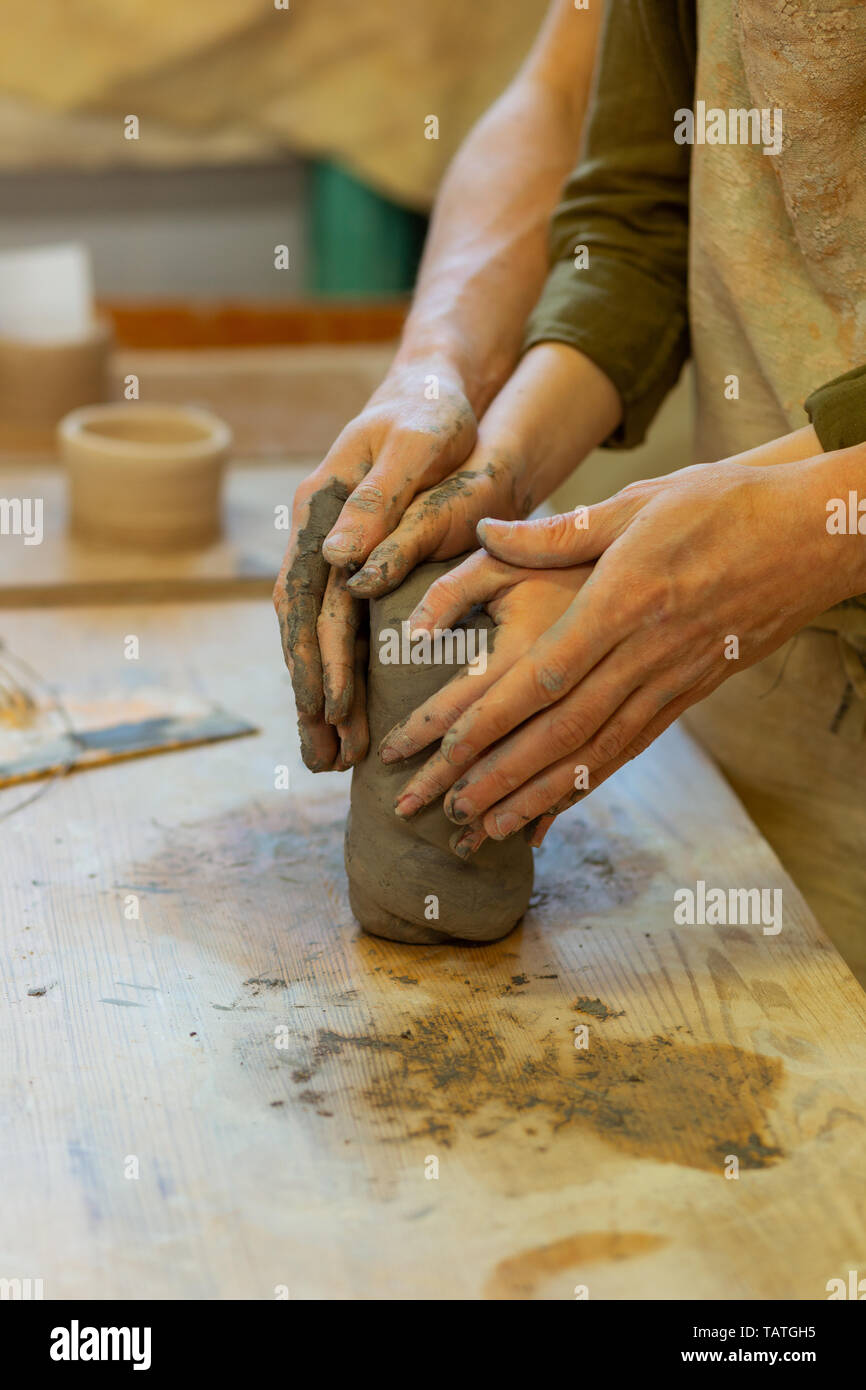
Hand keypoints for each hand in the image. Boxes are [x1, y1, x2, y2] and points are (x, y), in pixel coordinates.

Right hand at [273, 359, 476, 769]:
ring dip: (320, 700)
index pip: (306, 597)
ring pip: (314, 638)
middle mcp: (314, 535)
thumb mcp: (415, 443)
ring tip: (331, 760)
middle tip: (326, 760)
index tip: (329, 710)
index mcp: (318, 508)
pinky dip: (337, 676)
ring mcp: (328, 554)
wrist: (431, 393)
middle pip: (302, 631)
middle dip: (312, 698)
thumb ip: (379, 500)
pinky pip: (335, 631)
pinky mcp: (349, 568)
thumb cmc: (430, 413)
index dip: (315, 658)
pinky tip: (347, 718)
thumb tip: (338, 561)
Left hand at [381, 455, 862, 841]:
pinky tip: (557, 809)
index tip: (445, 750)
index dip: (492, 720)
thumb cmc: (724, 506)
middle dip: (503, 775)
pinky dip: (590, 784)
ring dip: (540, 794)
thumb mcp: (639, 502)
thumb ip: (558, 531)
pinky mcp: (691, 693)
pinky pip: (632, 747)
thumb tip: (486, 532)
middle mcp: (647, 653)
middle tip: (450, 809)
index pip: (545, 675)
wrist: (813, 536)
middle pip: (562, 729)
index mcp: (625, 601)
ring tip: (491, 828)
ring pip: (597, 751)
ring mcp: (673, 680)